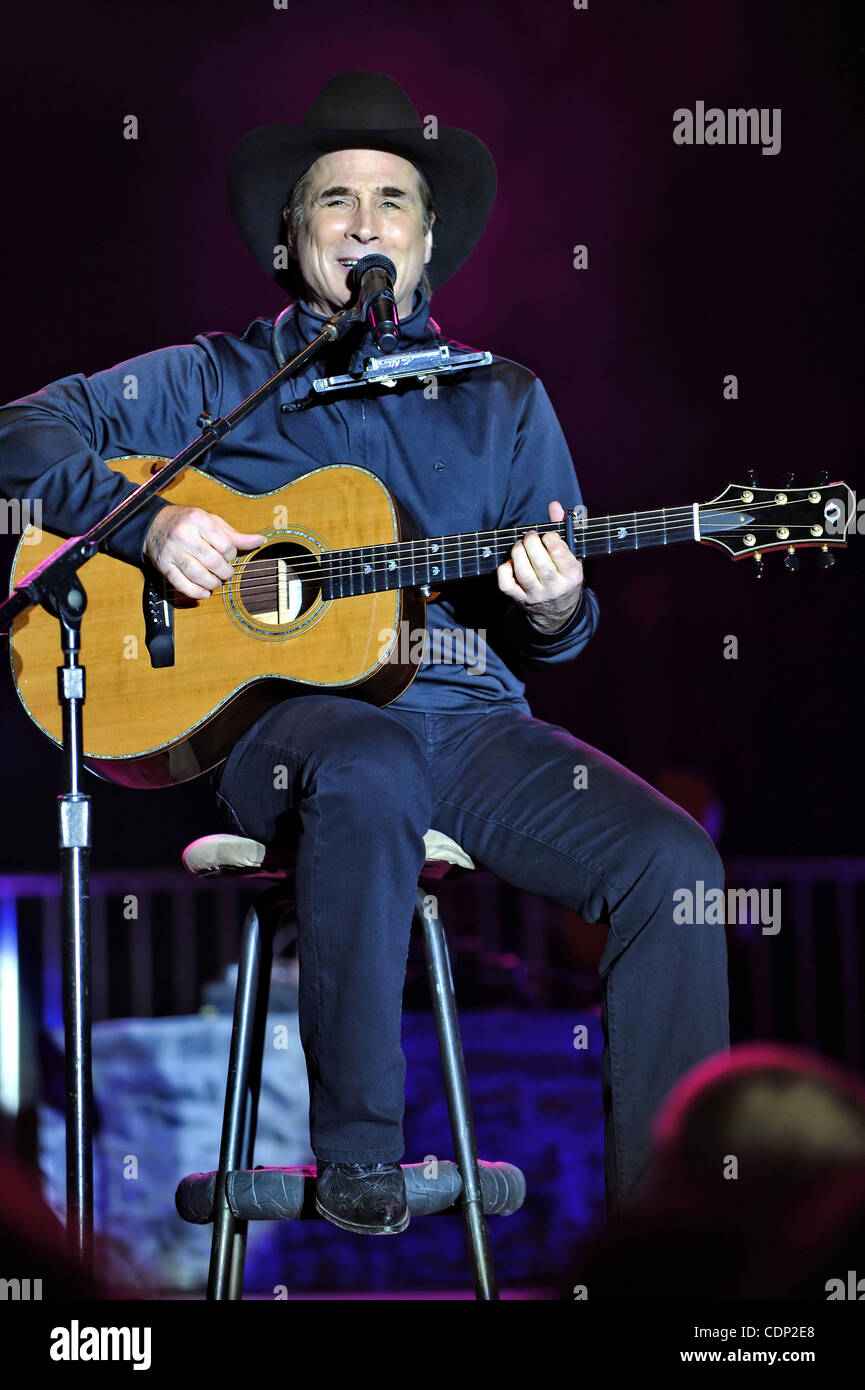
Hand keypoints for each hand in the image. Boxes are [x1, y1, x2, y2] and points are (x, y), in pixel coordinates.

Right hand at [143, 505, 265, 599]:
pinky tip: (204, 592)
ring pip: (198, 575)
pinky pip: (181, 584)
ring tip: (216, 582)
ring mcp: (172, 552)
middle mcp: (184, 535)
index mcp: (198, 520)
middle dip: (225, 572)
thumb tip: (259, 540)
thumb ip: (234, 534)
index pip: (225, 545)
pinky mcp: (163, 566)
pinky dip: (195, 592)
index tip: (229, 556)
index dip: (231, 555)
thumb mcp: (211, 521)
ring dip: (212, 583)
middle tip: (225, 572)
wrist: (153, 524)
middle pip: (213, 562)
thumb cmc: (187, 522)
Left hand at [497, 499, 582, 632]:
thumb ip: (565, 526)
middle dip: (531, 541)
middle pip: (540, 561)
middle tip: (530, 536)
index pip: (559, 551)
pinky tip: (511, 562)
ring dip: (518, 552)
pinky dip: (504, 568)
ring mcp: (536, 595)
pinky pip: (506, 584)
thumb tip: (554, 505)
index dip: (550, 537)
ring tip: (520, 545)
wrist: (558, 610)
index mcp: (572, 575)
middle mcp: (555, 587)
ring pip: (523, 572)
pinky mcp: (519, 599)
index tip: (547, 535)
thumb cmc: (564, 574)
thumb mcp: (572, 554)